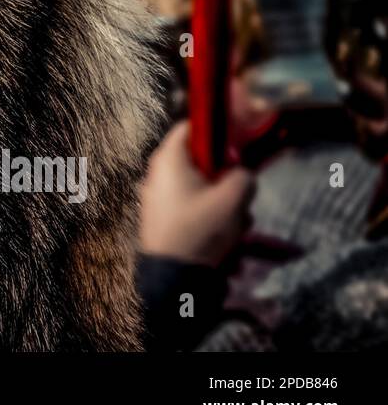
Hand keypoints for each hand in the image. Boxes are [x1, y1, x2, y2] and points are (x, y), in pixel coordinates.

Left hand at [139, 121, 254, 267]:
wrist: (174, 278)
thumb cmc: (200, 229)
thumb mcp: (232, 199)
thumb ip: (243, 176)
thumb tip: (241, 172)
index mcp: (169, 159)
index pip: (192, 126)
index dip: (218, 132)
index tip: (239, 147)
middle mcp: (160, 173)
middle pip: (203, 162)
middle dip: (228, 180)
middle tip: (240, 196)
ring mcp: (162, 197)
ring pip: (205, 189)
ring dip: (226, 206)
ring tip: (235, 226)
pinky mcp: (167, 218)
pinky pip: (197, 209)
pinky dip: (214, 221)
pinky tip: (227, 242)